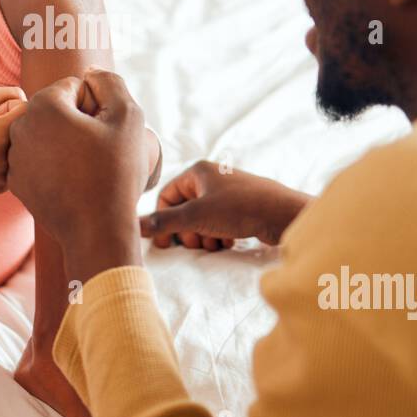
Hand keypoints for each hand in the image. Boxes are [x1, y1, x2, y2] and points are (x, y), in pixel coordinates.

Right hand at [0, 86, 26, 195]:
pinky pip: (14, 167)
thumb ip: (13, 93)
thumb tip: (36, 107)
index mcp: (0, 134)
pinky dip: (4, 160)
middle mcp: (4, 159)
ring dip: (10, 144)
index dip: (11, 107)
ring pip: (22, 153)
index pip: (28, 111)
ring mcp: (2, 176)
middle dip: (13, 127)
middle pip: (27, 134)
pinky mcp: (0, 187)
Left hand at [7, 67, 147, 282]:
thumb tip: (90, 73)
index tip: (106, 132)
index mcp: (44, 104)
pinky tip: (72, 183)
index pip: (75, 88)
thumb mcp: (128, 116)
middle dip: (78, 124)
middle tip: (98, 151)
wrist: (97, 229)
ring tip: (86, 168)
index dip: (97, 107)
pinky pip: (39, 161)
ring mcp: (14, 156)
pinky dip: (54, 166)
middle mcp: (20, 126)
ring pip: (47, 136)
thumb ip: (109, 82)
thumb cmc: (115, 172)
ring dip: (65, 144)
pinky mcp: (16, 181)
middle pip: (57, 111)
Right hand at [139, 161, 310, 249]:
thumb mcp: (196, 217)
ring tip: (217, 242)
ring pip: (202, 219)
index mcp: (198, 172)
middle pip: (184, 209)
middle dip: (188, 231)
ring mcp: (227, 192)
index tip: (164, 244)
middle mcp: (211, 178)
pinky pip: (219, 223)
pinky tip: (229, 241)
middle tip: (197, 243)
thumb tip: (135, 224)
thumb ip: (164, 222)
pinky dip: (219, 235)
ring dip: (204, 236)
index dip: (162, 220)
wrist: (282, 214)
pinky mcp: (241, 206)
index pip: (166, 196)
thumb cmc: (239, 208)